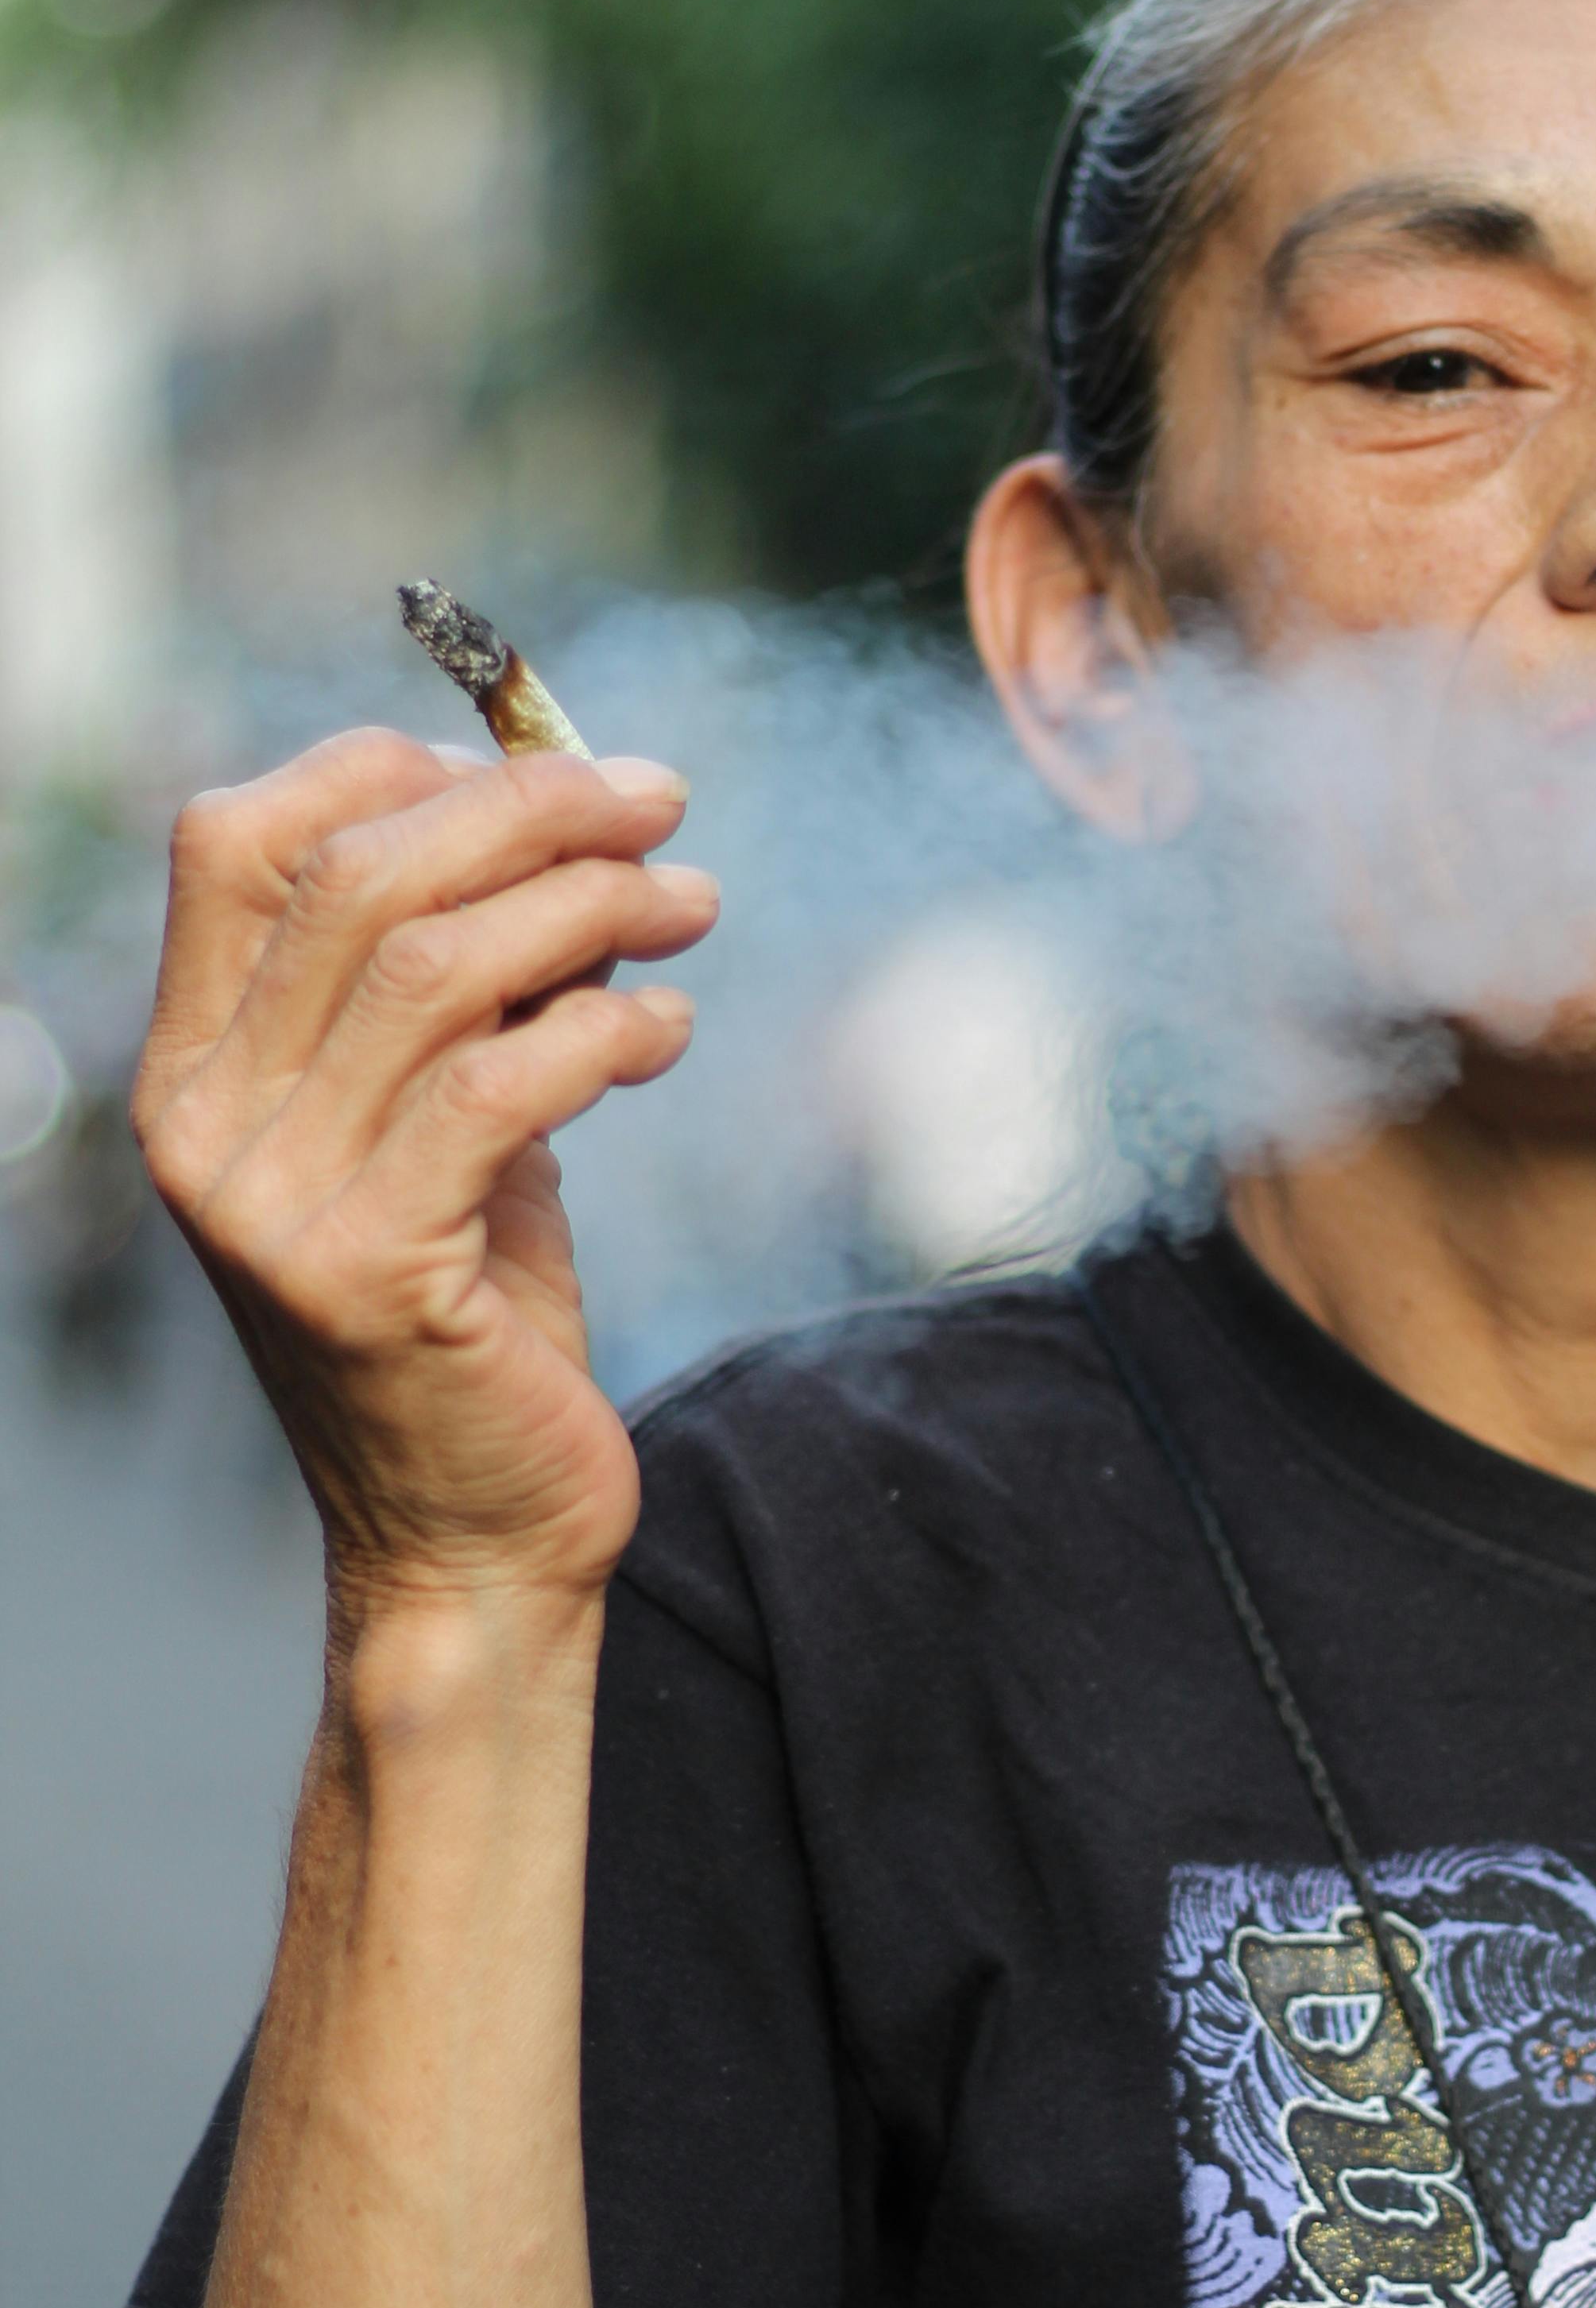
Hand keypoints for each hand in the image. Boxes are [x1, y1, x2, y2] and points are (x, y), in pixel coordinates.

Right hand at [133, 728, 717, 1611]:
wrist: (473, 1540)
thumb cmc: (473, 1317)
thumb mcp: (448, 1122)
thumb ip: (466, 987)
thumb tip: (568, 812)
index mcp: (192, 1069)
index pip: (235, 838)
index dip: (386, 767)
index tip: (534, 770)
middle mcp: (202, 1126)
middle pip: (357, 878)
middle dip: (527, 811)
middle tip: (661, 802)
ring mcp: (271, 1205)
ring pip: (434, 965)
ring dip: (590, 907)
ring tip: (692, 903)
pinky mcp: (371, 1273)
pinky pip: (500, 1086)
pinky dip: (606, 1033)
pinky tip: (669, 1034)